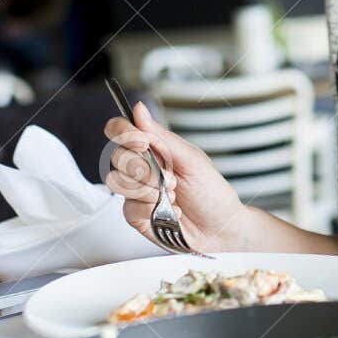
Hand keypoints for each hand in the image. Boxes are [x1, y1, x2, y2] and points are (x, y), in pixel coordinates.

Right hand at [104, 102, 250, 251]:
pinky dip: (152, 209)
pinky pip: (128, 207)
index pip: (120, 131)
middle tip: (169, 178)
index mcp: (154, 149)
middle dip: (144, 168)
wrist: (221, 228)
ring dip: (149, 189)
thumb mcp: (192, 160)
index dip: (123, 132)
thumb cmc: (212, 193)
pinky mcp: (136, 216)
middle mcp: (141, 169)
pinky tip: (170, 211)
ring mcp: (136, 192)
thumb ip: (161, 137)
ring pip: (117, 182)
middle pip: (116, 156)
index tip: (142, 142)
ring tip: (172, 195)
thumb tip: (138, 109)